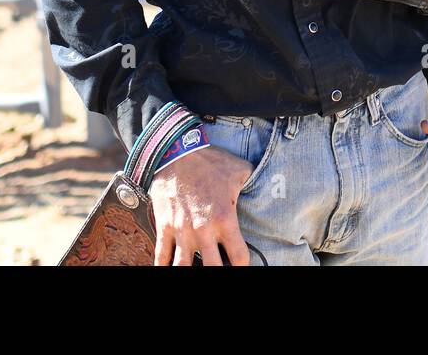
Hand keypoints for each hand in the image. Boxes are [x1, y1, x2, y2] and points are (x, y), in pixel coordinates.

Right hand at [149, 144, 253, 265]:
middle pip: (212, 269)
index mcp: (225, 218)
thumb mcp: (239, 169)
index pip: (239, 257)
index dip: (243, 267)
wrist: (176, 153)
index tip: (241, 266)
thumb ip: (252, 182)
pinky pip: (161, 256)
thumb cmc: (210, 161)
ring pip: (182, 268)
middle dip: (217, 274)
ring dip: (189, 273)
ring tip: (194, 271)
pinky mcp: (164, 227)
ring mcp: (181, 231)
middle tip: (219, 270)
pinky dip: (163, 266)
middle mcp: (203, 230)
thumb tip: (266, 182)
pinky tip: (169, 269)